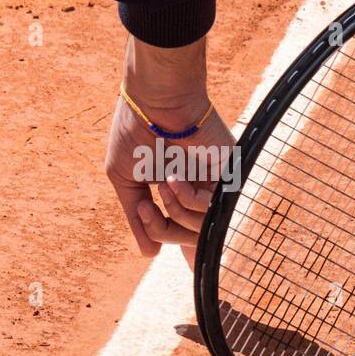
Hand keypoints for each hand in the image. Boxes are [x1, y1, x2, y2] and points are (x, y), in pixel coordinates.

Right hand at [105, 36, 235, 265]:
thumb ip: (136, 217)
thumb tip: (149, 254)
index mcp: (173, 186)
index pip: (173, 228)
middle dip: (162, 229)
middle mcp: (195, 186)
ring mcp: (213, 182)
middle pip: (187, 236)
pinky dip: (188, 198)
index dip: (156, 231)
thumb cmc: (135, 131)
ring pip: (200, 227)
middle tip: (146, 208)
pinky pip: (212, 208)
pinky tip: (175, 177)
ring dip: (175, 211)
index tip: (142, 212)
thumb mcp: (125, 179)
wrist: (154, 101)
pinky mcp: (228, 175)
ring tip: (164, 183)